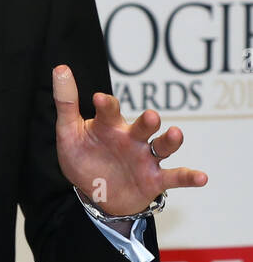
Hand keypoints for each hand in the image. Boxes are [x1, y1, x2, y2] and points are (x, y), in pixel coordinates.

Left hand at [52, 65, 206, 216]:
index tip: (99, 99)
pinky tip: (202, 177)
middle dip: (149, 121)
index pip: (110, 111)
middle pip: (144, 126)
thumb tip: (60, 68)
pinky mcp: (154, 179)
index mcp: (110, 125)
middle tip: (150, 117)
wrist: (94, 193)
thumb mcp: (69, 132)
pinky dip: (189, 176)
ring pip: (163, 146)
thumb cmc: (84, 157)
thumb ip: (66, 103)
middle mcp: (132, 138)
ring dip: (171, 141)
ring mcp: (145, 158)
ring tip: (175, 134)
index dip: (106, 105)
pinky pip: (175, 176)